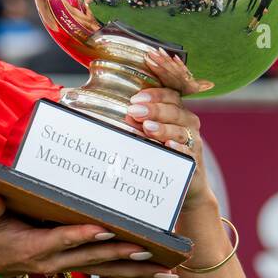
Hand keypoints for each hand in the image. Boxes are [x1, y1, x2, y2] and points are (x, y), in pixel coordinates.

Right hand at [0, 193, 169, 277]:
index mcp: (34, 247)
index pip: (62, 240)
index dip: (83, 235)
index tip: (105, 228)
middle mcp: (55, 261)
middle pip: (92, 258)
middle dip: (120, 254)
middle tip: (147, 250)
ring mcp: (66, 266)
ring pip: (105, 269)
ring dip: (136, 271)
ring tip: (167, 271)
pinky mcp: (75, 266)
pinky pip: (107, 271)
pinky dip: (133, 274)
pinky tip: (158, 275)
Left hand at [127, 49, 211, 207]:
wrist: (184, 183)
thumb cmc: (158, 150)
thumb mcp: (143, 131)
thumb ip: (128, 118)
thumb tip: (83, 102)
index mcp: (175, 110)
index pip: (169, 94)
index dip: (154, 94)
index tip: (134, 98)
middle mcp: (186, 122)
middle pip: (174, 110)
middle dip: (154, 109)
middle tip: (134, 111)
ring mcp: (192, 141)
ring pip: (181, 130)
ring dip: (163, 128)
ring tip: (147, 128)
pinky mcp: (194, 160)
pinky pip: (189, 152)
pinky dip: (179, 148)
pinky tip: (169, 146)